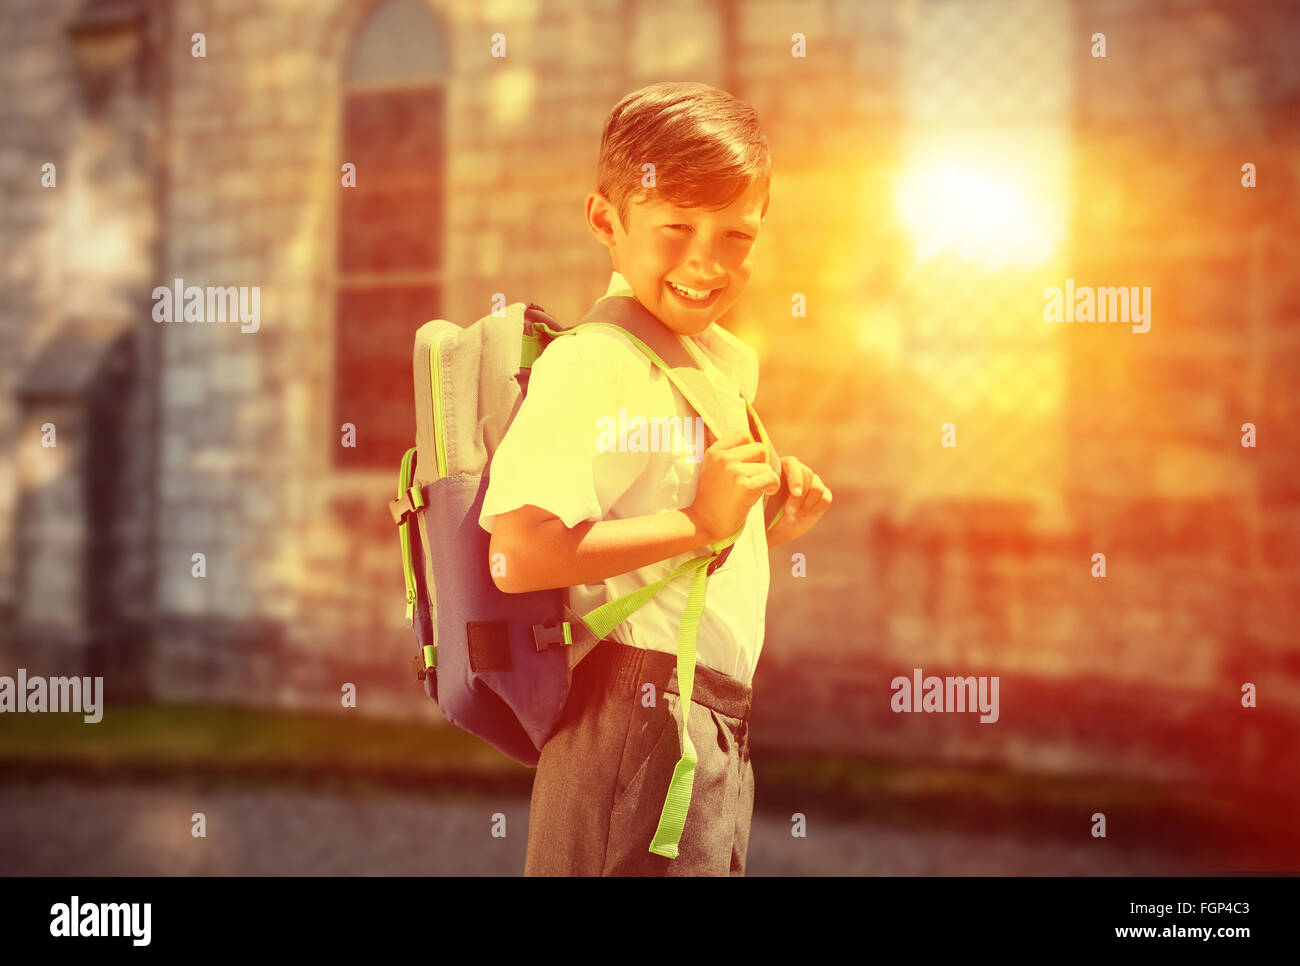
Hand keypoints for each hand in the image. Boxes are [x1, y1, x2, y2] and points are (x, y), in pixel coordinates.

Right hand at [688, 430, 780, 544]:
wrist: (703, 522)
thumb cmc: (711, 498)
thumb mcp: (711, 469)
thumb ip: (726, 455)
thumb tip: (749, 438)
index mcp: (715, 452)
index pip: (742, 435)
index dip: (750, 449)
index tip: (749, 463)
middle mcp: (724, 458)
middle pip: (759, 449)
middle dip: (761, 464)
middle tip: (754, 478)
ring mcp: (734, 471)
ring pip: (767, 466)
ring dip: (765, 479)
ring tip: (755, 489)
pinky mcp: (745, 486)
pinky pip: (771, 478)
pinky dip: (772, 486)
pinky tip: (766, 492)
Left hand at [766, 456, 831, 546]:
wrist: (775, 527)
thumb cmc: (765, 510)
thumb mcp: (761, 499)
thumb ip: (766, 488)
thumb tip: (768, 483)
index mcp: (782, 467)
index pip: (793, 463)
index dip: (796, 477)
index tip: (795, 493)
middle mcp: (799, 471)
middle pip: (808, 476)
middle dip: (799, 497)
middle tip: (789, 512)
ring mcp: (812, 482)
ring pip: (817, 488)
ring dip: (806, 505)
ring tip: (793, 516)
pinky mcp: (822, 495)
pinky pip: (825, 498)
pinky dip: (815, 509)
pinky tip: (803, 516)